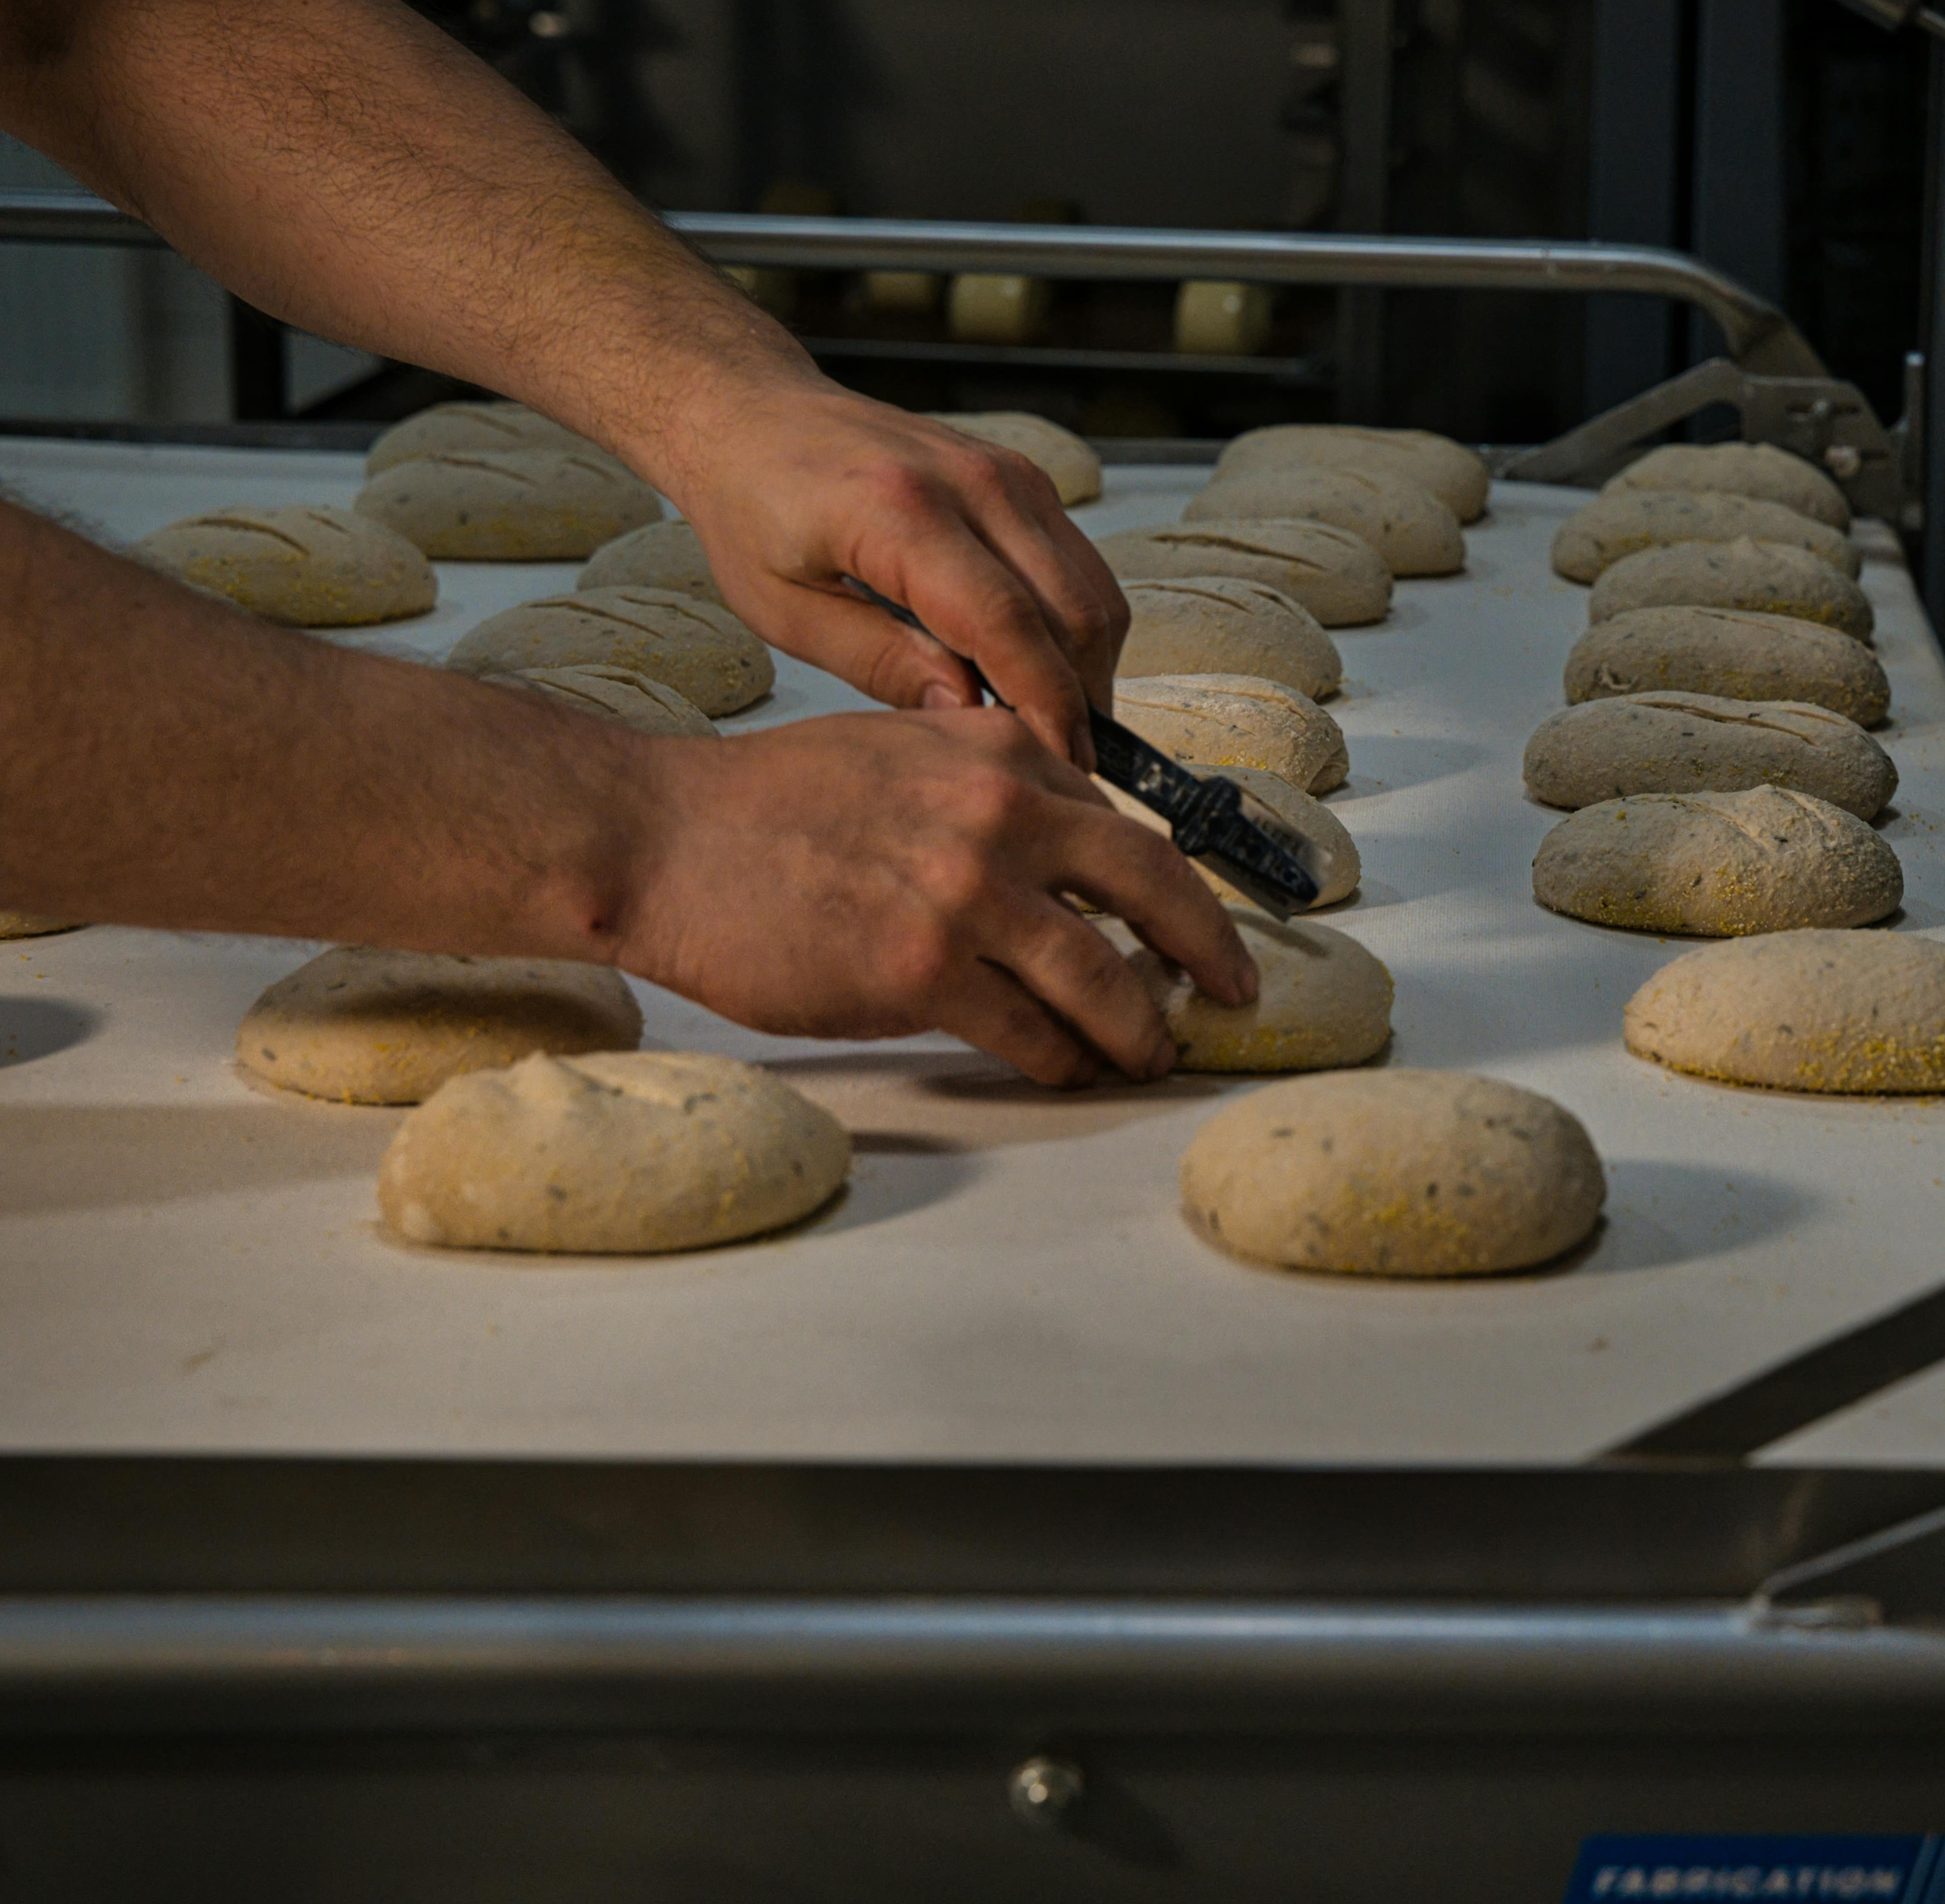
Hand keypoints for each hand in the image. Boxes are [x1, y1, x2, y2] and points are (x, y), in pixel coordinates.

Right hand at [620, 704, 1257, 1085]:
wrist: (664, 838)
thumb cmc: (771, 803)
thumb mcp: (902, 748)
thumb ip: (991, 782)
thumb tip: (1072, 838)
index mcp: (1000, 752)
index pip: (1124, 825)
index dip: (1176, 886)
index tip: (1201, 925)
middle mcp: (998, 815)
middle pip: (1152, 891)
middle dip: (1209, 953)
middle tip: (1236, 992)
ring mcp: (963, 895)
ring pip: (1101, 980)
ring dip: (1139, 1029)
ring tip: (1151, 1055)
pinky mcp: (920, 972)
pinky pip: (1029, 1033)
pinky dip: (1060, 1060)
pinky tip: (1068, 1070)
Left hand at [657, 378, 1125, 768]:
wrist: (753, 414)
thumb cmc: (752, 510)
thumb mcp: (784, 610)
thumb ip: (880, 661)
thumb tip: (969, 714)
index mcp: (900, 512)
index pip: (1006, 624)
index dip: (1045, 707)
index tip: (1058, 770)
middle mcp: (972, 482)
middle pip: (1072, 612)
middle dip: (1082, 703)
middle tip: (1066, 772)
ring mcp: (1009, 475)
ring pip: (1092, 593)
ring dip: (1090, 671)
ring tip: (1060, 731)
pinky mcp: (1024, 480)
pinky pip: (1081, 568)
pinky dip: (1078, 631)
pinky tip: (1045, 674)